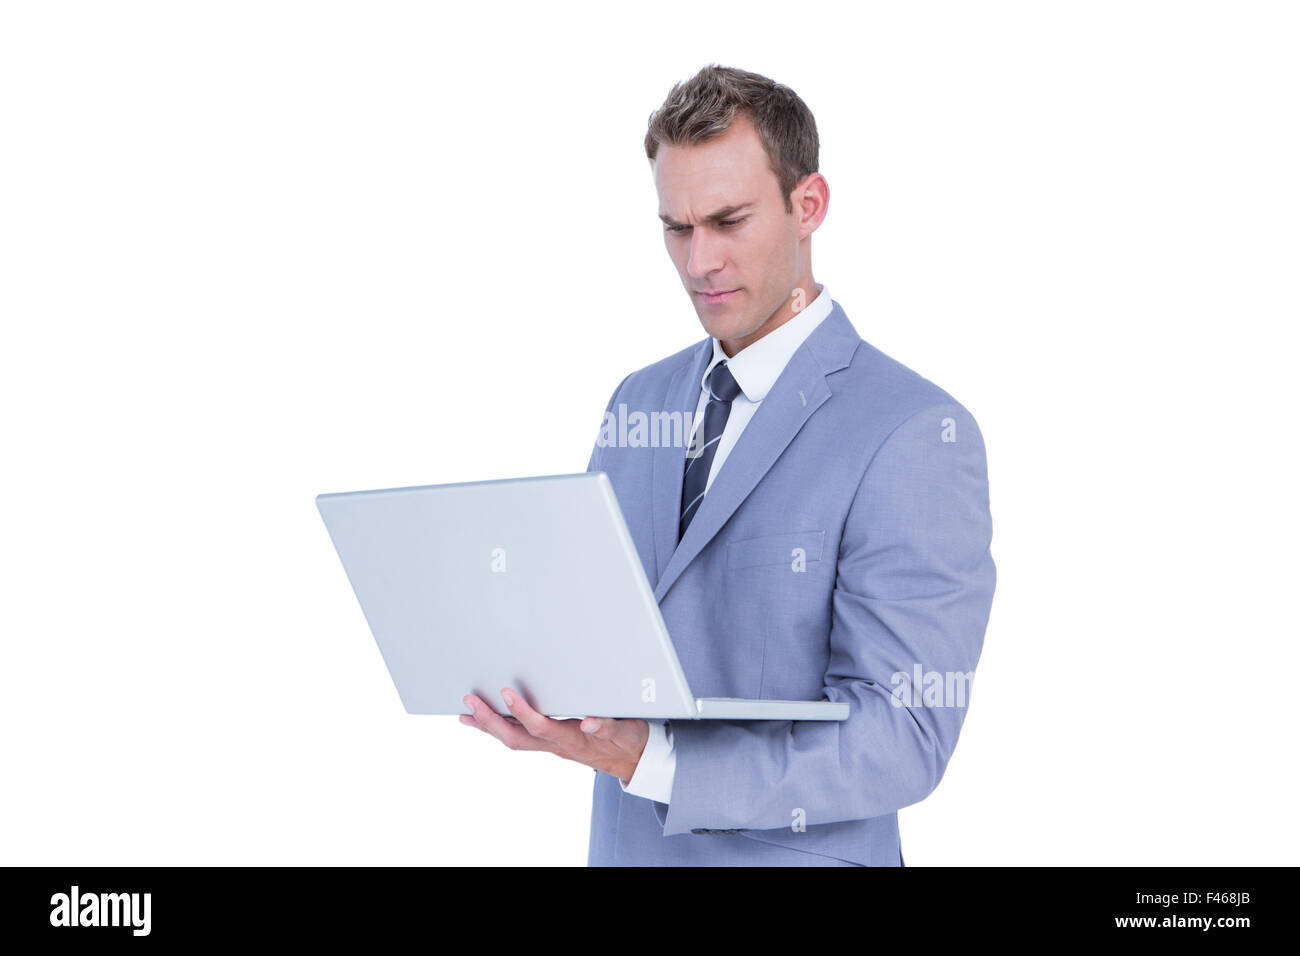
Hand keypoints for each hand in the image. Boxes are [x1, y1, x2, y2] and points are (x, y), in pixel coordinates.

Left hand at [459, 689, 649, 784]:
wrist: (634, 760)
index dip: (522, 712)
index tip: (506, 692)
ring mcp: (551, 746)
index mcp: (573, 740)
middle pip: (516, 738)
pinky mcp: (550, 743)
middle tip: (470, 703)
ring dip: (488, 727)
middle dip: (490, 721)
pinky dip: (499, 729)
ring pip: (514, 739)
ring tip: (466, 714)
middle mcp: (557, 746)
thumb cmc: (630, 741)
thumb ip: (608, 726)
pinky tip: (487, 721)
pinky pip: (519, 738)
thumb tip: (589, 722)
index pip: (542, 727)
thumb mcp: (626, 730)